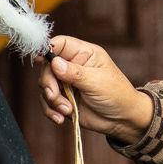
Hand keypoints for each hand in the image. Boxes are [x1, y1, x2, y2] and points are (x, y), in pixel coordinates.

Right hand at [36, 35, 152, 143]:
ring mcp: (67, 83)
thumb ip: (74, 72)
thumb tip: (54, 62)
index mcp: (84, 54)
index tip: (40, 60)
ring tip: (66, 110)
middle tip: (54, 96)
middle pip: (47, 67)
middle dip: (49, 83)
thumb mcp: (97, 81)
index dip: (47, 49)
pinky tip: (61, 118)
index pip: (60, 44)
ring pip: (45, 86)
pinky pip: (48, 102)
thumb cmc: (117, 94)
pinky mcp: (64, 99)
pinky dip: (51, 110)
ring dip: (52, 100)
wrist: (122, 119)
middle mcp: (73, 66)